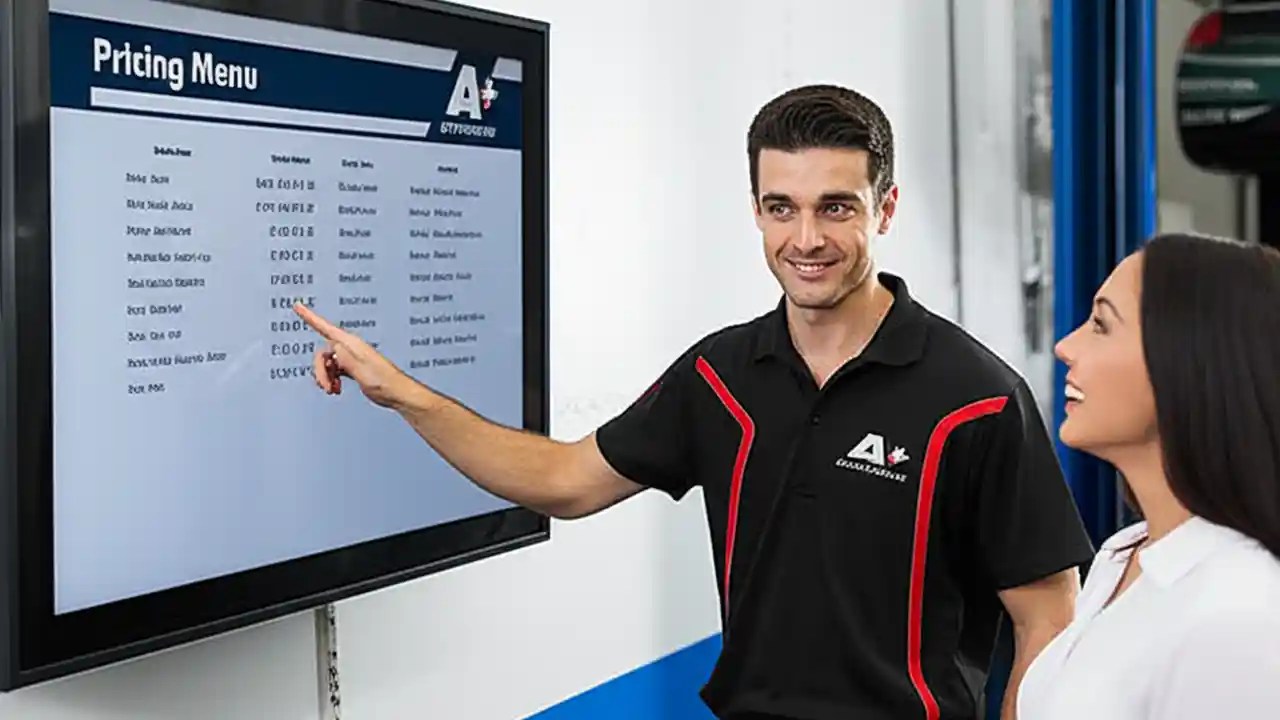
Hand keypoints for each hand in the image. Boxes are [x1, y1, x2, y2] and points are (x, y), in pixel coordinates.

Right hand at [293, 302, 411, 407]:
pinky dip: (330, 380)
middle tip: (326, 387)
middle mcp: (350, 348)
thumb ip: (346, 358)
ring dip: (325, 378)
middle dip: (320, 371)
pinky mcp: (352, 368)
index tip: (297, 306)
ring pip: (326, 363)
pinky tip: (337, 389)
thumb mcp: (362, 370)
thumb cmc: (383, 382)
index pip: (326, 328)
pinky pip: (333, 370)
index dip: (310, 317)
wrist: (395, 393)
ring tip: (333, 390)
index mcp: (351, 344)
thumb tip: (333, 347)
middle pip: (322, 353)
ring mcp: (350, 358)